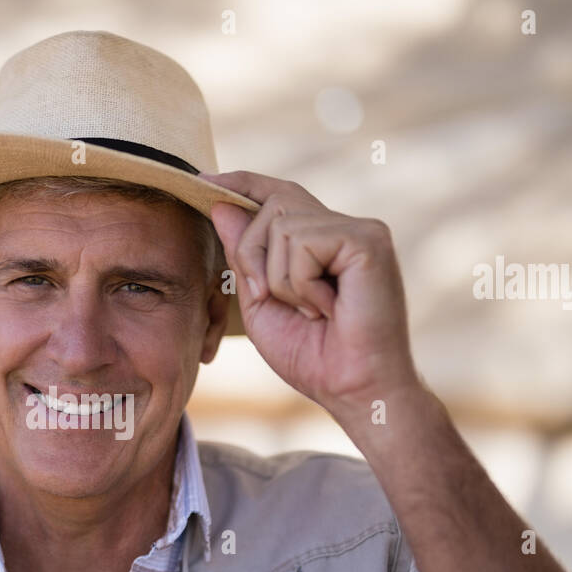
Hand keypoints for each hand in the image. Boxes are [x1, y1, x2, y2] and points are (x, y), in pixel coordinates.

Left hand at [201, 170, 421, 421]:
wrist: (352, 389)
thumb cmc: (314, 356)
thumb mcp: (261, 302)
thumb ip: (243, 254)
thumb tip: (222, 203)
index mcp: (319, 239)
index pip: (277, 195)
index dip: (241, 184)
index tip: (203, 182)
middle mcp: (342, 226)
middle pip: (271, 204)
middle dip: (251, 253)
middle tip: (268, 298)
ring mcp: (359, 229)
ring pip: (282, 226)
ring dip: (280, 279)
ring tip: (312, 310)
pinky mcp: (368, 239)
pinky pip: (302, 242)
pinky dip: (302, 283)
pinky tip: (328, 308)